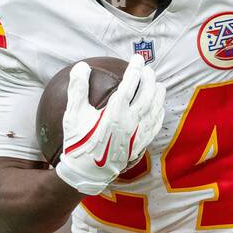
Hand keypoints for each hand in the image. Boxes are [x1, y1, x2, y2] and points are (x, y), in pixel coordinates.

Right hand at [55, 53, 165, 195]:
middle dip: (149, 80)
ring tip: (159, 84)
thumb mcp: (73, 116)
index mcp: (114, 114)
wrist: (86, 174)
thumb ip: (78, 90)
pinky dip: (159, 115)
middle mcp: (129, 124)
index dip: (134, 70)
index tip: (137, 59)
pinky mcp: (139, 146)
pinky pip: (154, 127)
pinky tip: (159, 109)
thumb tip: (82, 67)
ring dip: (158, 95)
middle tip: (148, 69)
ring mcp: (137, 136)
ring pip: (154, 111)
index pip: (129, 86)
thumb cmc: (78, 143)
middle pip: (146, 96)